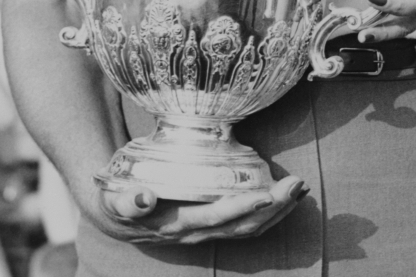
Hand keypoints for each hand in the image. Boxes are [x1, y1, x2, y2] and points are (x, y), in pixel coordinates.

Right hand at [85, 175, 307, 244]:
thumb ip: (128, 202)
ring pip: (249, 226)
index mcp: (177, 225)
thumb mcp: (115, 201)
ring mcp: (208, 228)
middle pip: (242, 225)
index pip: (215, 218)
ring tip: (300, 188)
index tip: (264, 194)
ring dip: (278, 209)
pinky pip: (248, 221)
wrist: (116, 214)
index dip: (240, 209)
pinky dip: (271, 209)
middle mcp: (197, 230)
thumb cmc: (117, 200)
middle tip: (296, 185)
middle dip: (272, 207)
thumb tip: (144, 199)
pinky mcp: (214, 221)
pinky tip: (289, 194)